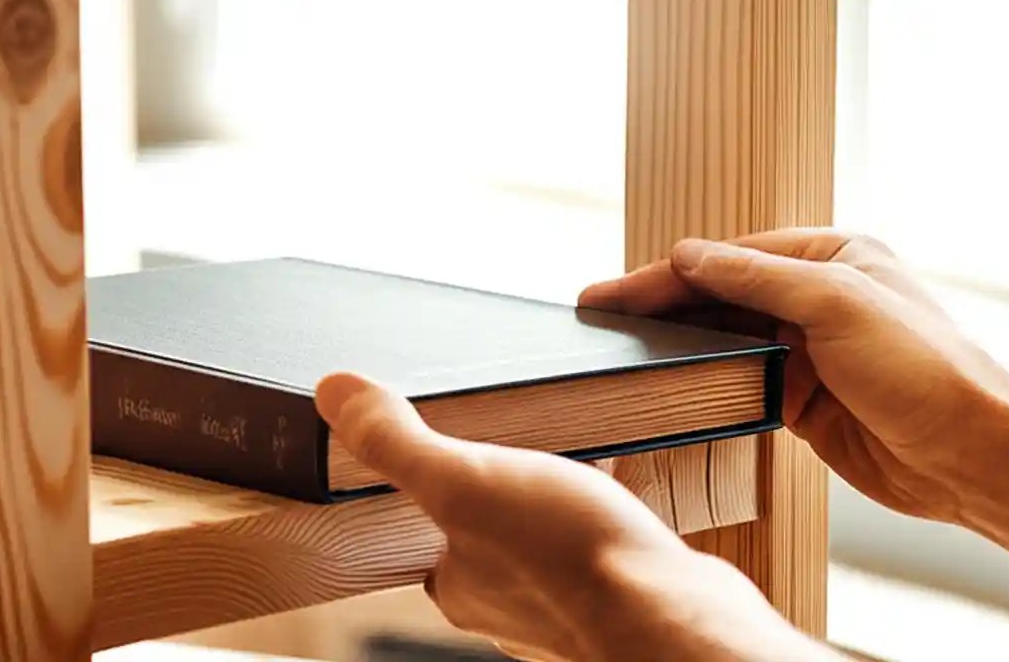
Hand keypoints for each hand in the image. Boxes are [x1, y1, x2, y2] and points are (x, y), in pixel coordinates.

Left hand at [313, 372, 836, 661]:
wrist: (675, 615)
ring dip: (546, 497)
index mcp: (457, 581)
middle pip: (482, 531)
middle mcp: (505, 599)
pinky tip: (614, 476)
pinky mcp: (618, 588)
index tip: (435, 446)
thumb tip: (333, 394)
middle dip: (493, 486)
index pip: (419, 532)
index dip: (423, 486)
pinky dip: (595, 508)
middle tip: (506, 438)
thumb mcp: (466, 481)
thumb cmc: (572, 561)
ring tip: (561, 453)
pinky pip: (592, 539)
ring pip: (538, 536)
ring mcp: (564, 598)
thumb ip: (398, 443)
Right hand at [578, 227, 1008, 524]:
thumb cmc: (923, 369)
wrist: (969, 456)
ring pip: (724, 340)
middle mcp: (815, 299)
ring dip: (677, 345)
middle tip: (599, 316)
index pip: (729, 260)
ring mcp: (807, 352)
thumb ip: (757, 276)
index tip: (614, 292)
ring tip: (621, 350)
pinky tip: (670, 384)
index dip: (666, 275)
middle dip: (660, 305)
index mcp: (830, 257)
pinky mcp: (801, 401)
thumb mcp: (835, 304)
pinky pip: (738, 384)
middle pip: (720, 297)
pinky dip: (704, 384)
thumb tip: (689, 255)